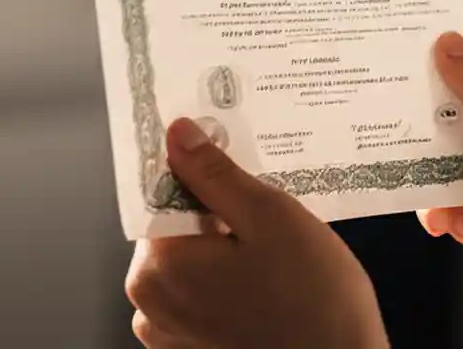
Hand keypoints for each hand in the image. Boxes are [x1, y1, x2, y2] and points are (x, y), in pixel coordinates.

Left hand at [126, 118, 387, 348]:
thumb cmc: (313, 300)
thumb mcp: (271, 217)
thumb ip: (216, 175)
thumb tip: (177, 134)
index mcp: (158, 265)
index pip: (160, 194)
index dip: (199, 171)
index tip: (234, 165)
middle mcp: (149, 304)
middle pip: (173, 229)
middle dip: (215, 213)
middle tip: (267, 212)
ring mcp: (169, 334)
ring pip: (190, 263)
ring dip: (223, 248)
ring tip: (274, 251)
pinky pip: (201, 297)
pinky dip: (227, 282)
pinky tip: (268, 281)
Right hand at [418, 33, 462, 347]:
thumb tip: (446, 43)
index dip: (455, 43)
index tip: (410, 34)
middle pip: (456, 98)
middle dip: (429, 108)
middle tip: (391, 101)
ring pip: (439, 148)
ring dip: (433, 168)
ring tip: (436, 186)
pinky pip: (440, 193)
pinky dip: (442, 209)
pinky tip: (458, 225)